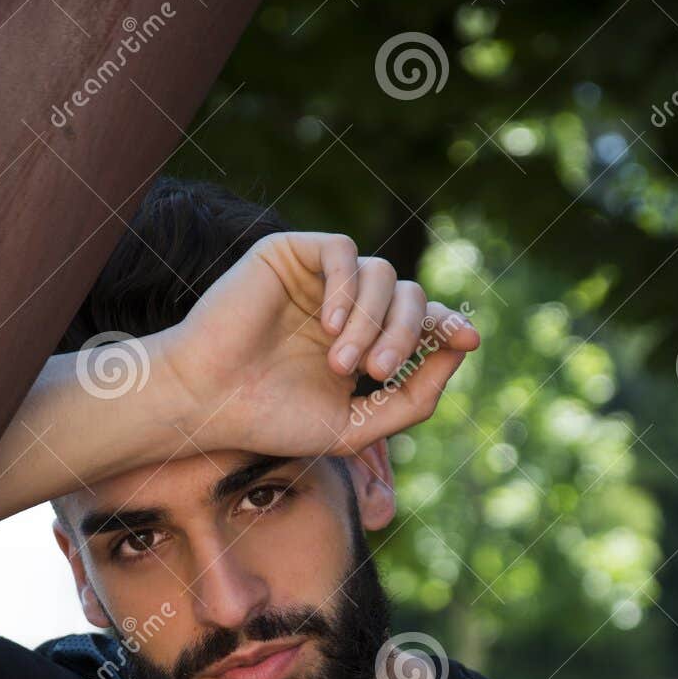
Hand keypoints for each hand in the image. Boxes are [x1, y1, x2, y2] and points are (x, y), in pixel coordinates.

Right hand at [152, 229, 478, 458]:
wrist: (209, 403)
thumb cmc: (273, 420)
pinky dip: (348, 289)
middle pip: (409, 297)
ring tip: (342, 363)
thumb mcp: (355, 426)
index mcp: (363, 342)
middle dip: (406, 334)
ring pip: (383, 274)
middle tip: (378, 371)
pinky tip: (328, 328)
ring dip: (374, 321)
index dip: (447, 325)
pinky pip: (345, 252)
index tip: (468, 340)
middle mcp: (347, 306)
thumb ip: (412, 399)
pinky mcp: (292, 253)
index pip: (419, 321)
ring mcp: (320, 279)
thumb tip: (459, 350)